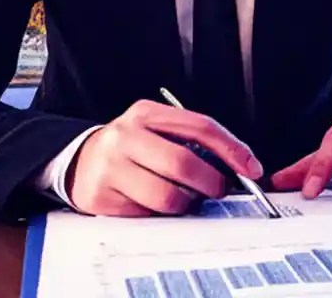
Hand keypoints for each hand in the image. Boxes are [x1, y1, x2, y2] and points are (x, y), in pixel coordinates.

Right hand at [66, 99, 262, 216]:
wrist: (80, 162)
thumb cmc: (132, 148)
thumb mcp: (157, 131)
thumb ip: (193, 142)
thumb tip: (241, 168)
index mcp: (146, 114)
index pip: (200, 127)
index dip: (232, 149)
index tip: (252, 169)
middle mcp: (125, 136)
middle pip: (184, 164)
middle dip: (211, 183)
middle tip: (217, 190)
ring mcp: (111, 168)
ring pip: (168, 198)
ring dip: (185, 204)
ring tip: (181, 197)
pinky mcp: (102, 198)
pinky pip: (147, 216)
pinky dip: (159, 215)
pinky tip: (152, 204)